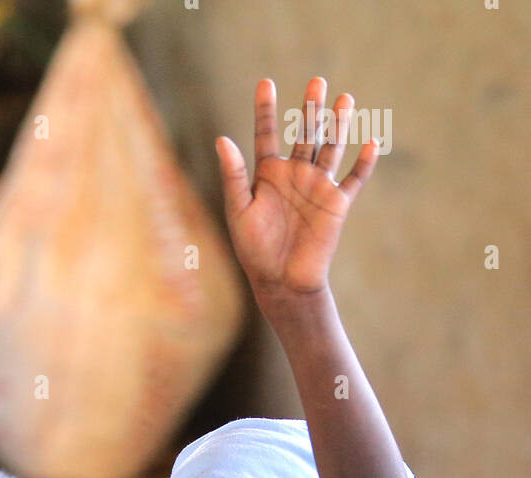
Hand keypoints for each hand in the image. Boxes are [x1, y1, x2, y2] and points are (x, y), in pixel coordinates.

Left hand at [216, 77, 377, 302]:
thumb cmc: (254, 250)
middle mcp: (295, 175)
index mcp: (268, 174)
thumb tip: (221, 139)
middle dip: (310, 109)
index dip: (266, 109)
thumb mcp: (239, 210)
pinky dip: (364, 164)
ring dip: (338, 125)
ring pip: (331, 148)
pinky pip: (353, 180)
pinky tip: (371, 143)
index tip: (265, 83)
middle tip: (316, 81)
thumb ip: (234, 175)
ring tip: (345, 99)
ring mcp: (317, 187)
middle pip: (305, 134)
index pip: (267, 134)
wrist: (281, 281)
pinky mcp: (336, 204)